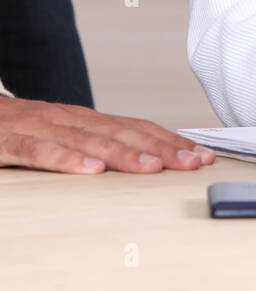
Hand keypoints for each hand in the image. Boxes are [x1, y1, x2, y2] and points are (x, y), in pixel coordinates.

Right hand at [0, 97, 216, 173]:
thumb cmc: (16, 129)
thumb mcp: (60, 136)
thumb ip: (94, 146)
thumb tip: (138, 162)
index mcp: (84, 121)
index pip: (136, 127)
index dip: (170, 141)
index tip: (202, 156)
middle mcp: (69, 119)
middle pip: (122, 133)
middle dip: (162, 148)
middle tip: (193, 163)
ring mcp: (40, 128)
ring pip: (88, 141)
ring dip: (124, 153)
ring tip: (153, 167)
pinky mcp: (10, 141)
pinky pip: (40, 151)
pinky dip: (66, 160)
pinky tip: (90, 171)